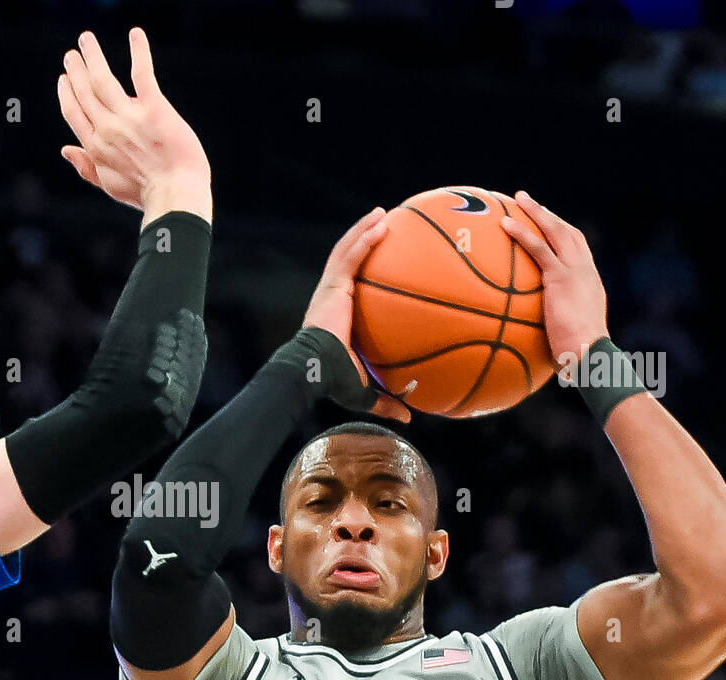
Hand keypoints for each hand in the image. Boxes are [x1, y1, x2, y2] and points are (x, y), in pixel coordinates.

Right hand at [57, 28, 211, 224]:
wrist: (176, 195)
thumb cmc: (146, 194)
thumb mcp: (110, 185)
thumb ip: (86, 167)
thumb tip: (65, 150)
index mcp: (95, 147)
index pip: (74, 112)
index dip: (67, 93)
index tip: (64, 78)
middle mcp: (108, 129)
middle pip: (85, 92)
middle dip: (76, 69)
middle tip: (73, 54)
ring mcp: (129, 118)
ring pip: (102, 79)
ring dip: (93, 56)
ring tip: (86, 40)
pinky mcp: (154, 109)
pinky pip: (142, 74)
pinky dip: (139, 51)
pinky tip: (135, 35)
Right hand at [303, 207, 411, 422]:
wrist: (315, 370)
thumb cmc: (332, 382)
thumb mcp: (364, 390)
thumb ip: (387, 399)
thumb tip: (410, 418)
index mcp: (336, 317)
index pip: (349, 289)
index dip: (360, 274)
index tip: (378, 264)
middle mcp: (331, 298)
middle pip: (346, 263)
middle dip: (362, 241)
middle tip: (383, 226)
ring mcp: (330, 289)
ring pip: (346, 252)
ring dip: (364, 230)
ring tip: (383, 215)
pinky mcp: (332, 286)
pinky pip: (350, 256)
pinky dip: (364, 237)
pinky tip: (381, 223)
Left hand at [500, 191, 608, 367]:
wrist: (591, 353)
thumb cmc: (580, 357)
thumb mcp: (571, 339)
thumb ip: (557, 331)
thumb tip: (543, 348)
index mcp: (589, 283)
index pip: (578, 252)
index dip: (563, 236)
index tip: (548, 226)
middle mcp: (585, 271)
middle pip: (568, 233)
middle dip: (549, 216)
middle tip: (529, 202)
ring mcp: (575, 271)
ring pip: (555, 231)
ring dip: (536, 212)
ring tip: (518, 199)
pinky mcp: (560, 277)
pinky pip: (539, 249)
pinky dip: (522, 233)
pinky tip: (505, 224)